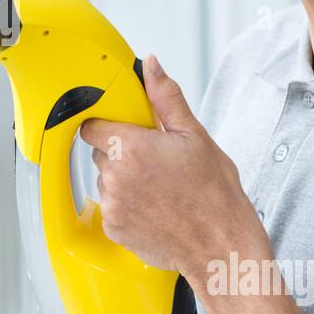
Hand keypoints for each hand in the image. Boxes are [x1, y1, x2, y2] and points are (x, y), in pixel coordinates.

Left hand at [78, 54, 268, 283]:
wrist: (222, 246)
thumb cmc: (215, 194)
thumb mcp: (195, 136)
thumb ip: (165, 98)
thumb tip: (151, 66)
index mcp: (131, 148)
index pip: (92, 126)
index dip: (109, 126)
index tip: (126, 131)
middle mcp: (115, 177)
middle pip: (101, 154)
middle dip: (122, 154)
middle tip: (156, 162)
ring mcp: (112, 206)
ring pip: (106, 182)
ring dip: (124, 181)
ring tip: (160, 188)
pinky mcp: (114, 229)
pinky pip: (111, 208)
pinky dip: (127, 206)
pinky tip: (155, 207)